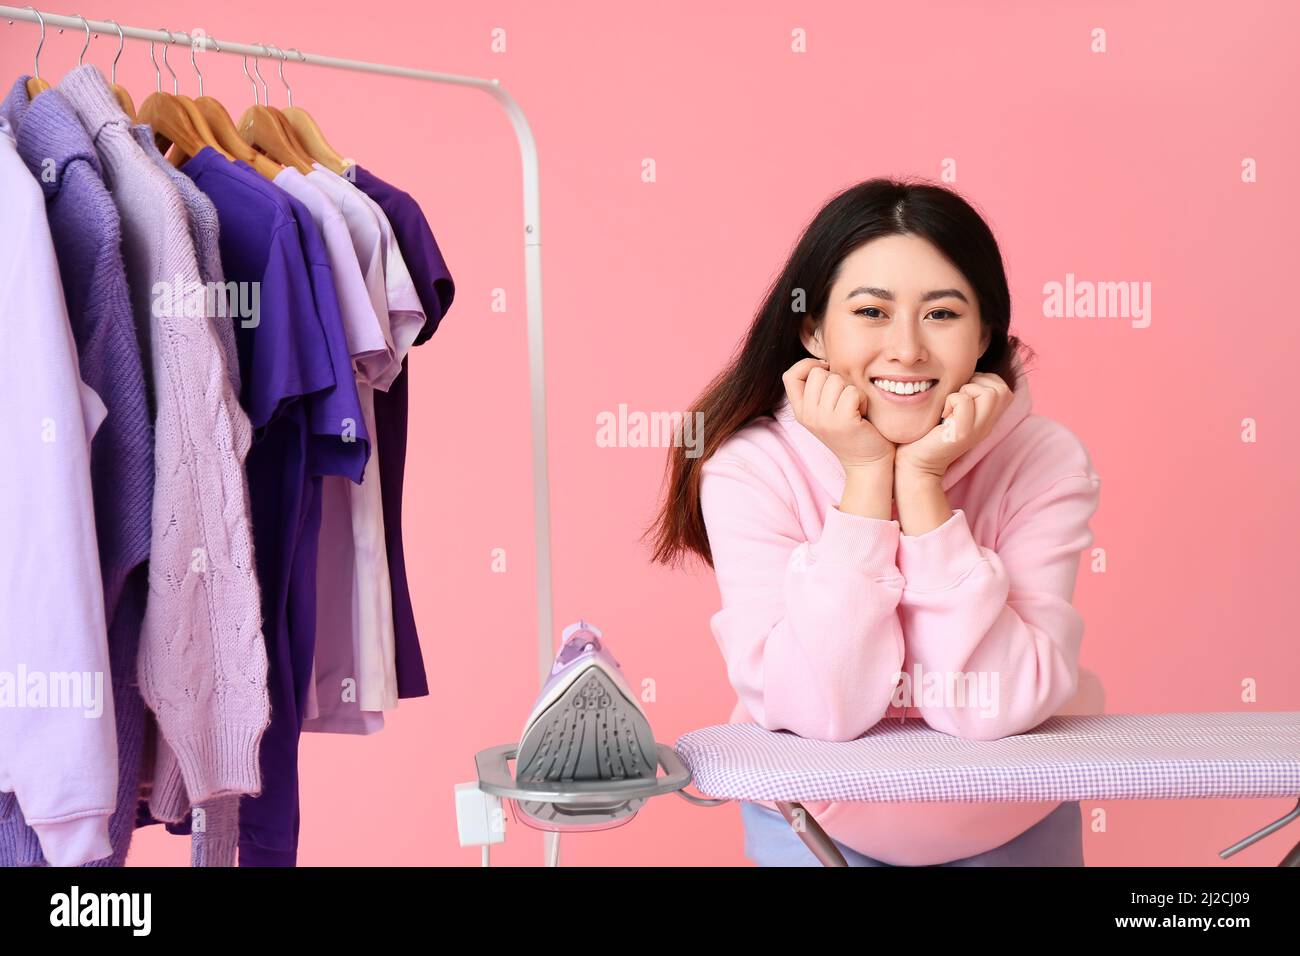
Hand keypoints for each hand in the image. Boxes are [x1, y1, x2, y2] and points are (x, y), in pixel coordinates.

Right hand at [783, 358, 895, 468]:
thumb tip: (822, 360)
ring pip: (836, 380)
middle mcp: (808, 416)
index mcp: (800, 412)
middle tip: (845, 401)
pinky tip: (862, 415)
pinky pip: (852, 392)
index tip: (826, 372)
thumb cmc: (852, 430)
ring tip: (854, 409)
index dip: (807, 366)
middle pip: (817, 373)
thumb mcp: (826, 410)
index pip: (789, 376)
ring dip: (851, 390)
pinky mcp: (843, 421)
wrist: (867, 463)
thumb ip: (819, 389)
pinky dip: (862, 400)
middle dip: (836, 380)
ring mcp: (823, 420)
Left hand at [894, 372, 1013, 481]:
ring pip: (990, 393)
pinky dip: (951, 401)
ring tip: (950, 406)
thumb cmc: (926, 433)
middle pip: (1002, 390)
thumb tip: (962, 369)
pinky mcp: (962, 434)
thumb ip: (961, 393)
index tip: (960, 393)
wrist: (914, 463)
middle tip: (955, 398)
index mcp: (986, 418)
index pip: (1002, 387)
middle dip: (977, 384)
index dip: (982, 381)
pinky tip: (942, 415)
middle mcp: (986, 425)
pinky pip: (965, 402)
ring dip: (966, 391)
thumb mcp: (950, 409)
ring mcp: (977, 431)